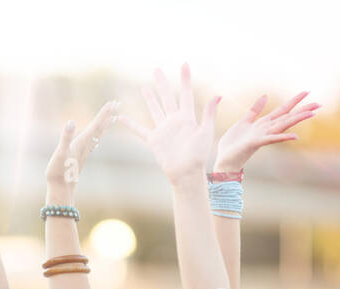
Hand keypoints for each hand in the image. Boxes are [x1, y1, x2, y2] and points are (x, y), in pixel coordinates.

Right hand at [45, 100, 119, 198]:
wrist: (61, 189)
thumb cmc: (59, 172)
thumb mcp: (60, 153)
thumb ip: (66, 137)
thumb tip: (71, 122)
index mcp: (82, 142)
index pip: (96, 125)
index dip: (104, 113)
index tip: (113, 103)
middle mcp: (86, 146)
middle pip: (100, 128)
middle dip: (108, 115)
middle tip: (117, 103)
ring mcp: (84, 151)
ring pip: (98, 135)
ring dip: (105, 124)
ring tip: (113, 116)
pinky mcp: (80, 156)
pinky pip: (92, 142)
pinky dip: (97, 135)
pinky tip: (98, 135)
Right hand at [120, 65, 219, 185]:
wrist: (186, 173)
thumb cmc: (198, 155)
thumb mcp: (205, 133)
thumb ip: (209, 114)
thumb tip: (218, 95)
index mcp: (187, 117)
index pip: (185, 94)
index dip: (185, 79)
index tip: (184, 64)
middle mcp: (174, 121)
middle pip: (166, 97)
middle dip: (162, 83)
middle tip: (156, 69)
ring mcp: (163, 130)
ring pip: (154, 109)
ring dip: (149, 98)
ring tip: (144, 87)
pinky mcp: (154, 141)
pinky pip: (139, 130)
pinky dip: (130, 125)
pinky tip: (121, 117)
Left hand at [214, 92, 317, 173]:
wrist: (224, 161)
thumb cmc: (233, 145)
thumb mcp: (244, 122)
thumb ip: (255, 110)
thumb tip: (265, 96)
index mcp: (263, 124)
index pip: (282, 110)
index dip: (294, 101)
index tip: (307, 92)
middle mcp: (266, 130)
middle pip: (287, 117)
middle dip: (302, 110)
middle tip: (319, 104)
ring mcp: (262, 136)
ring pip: (283, 125)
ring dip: (297, 119)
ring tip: (311, 113)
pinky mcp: (256, 143)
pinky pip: (271, 139)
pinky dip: (283, 137)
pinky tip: (295, 136)